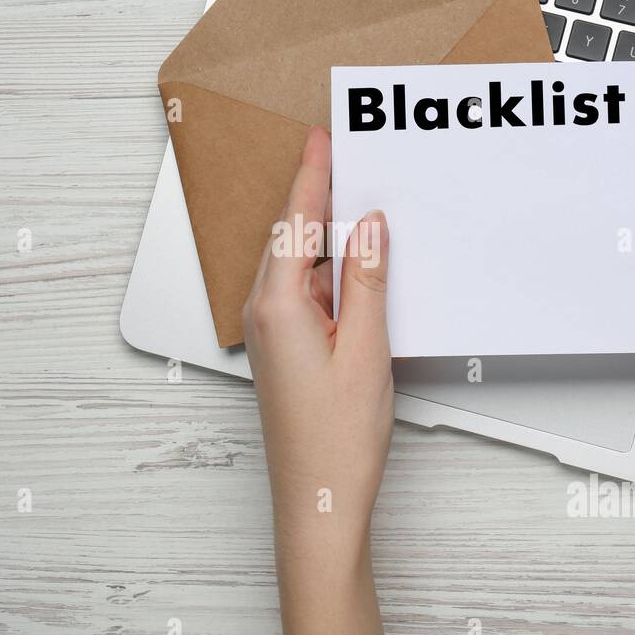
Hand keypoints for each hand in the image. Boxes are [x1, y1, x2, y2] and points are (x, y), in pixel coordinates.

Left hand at [242, 125, 392, 634]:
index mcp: (279, 306)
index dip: (313, 176)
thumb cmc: (336, 438)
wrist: (320, 498)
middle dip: (314, 194)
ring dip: (321, 230)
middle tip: (339, 153)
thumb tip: (370, 227)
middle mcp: (265, 313)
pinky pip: (302, 290)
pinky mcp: (284, 348)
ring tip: (350, 195)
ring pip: (296, 263)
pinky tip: (349, 260)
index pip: (296, 223)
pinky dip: (325, 266)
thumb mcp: (366, 349)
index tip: (322, 137)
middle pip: (290, 237)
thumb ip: (368, 281)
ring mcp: (271, 332)